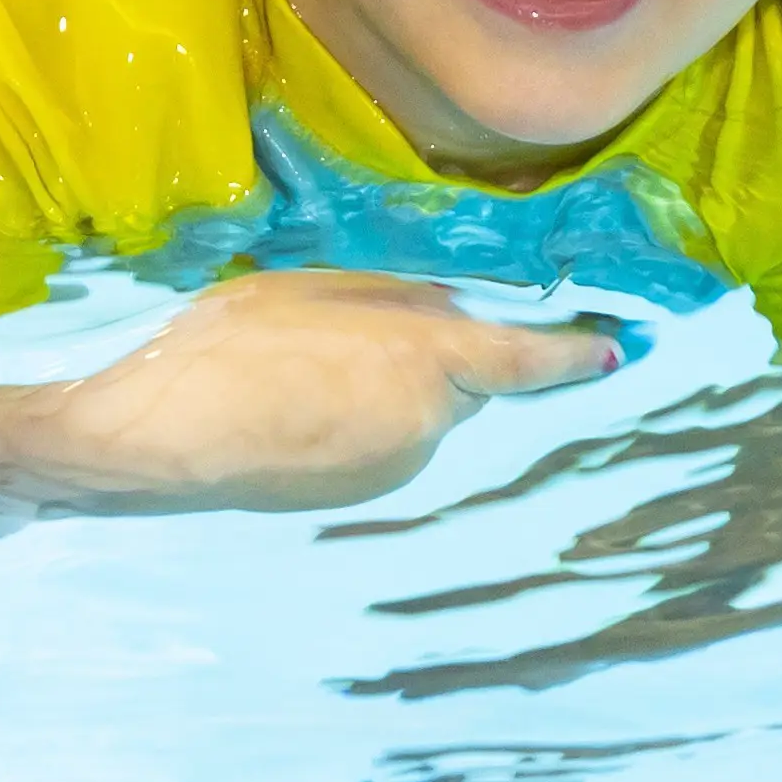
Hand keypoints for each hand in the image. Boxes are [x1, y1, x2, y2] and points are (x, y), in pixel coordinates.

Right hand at [36, 270, 622, 510]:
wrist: (163, 437)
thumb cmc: (230, 344)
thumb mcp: (313, 287)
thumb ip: (394, 296)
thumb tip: (450, 310)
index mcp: (424, 360)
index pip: (522, 359)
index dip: (573, 353)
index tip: (619, 349)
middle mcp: (427, 425)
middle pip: (461, 382)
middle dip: (438, 355)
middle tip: (365, 323)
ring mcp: (392, 469)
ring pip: (418, 412)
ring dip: (389, 385)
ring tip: (305, 362)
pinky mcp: (356, 495)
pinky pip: (380, 442)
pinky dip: (356, 418)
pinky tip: (292, 402)